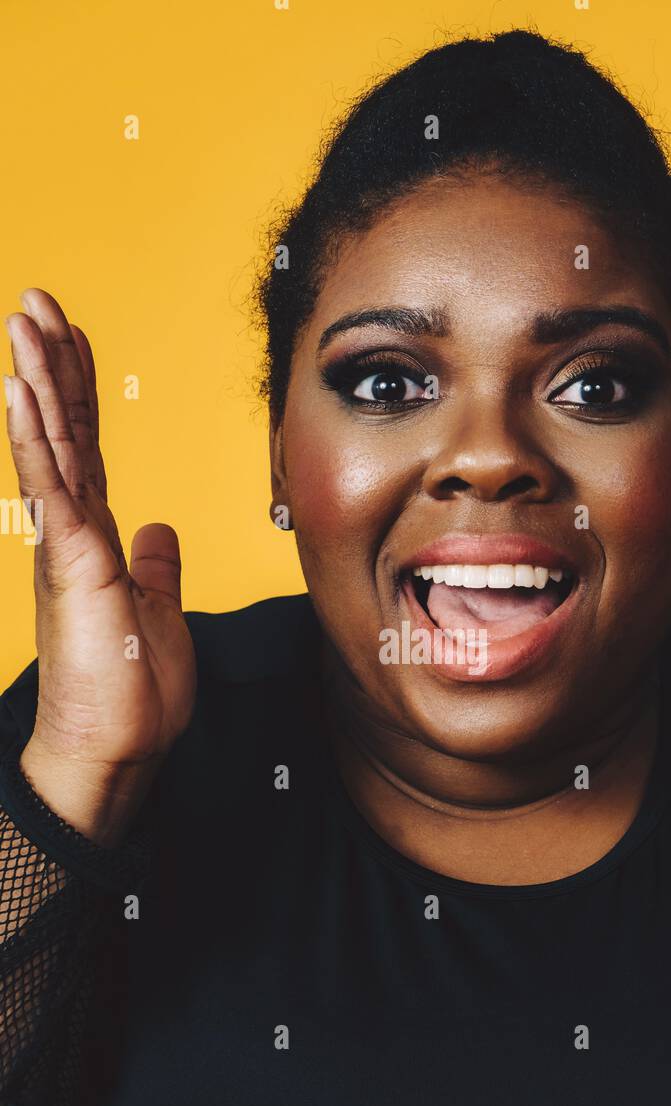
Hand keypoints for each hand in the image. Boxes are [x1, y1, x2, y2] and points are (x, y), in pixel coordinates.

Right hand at [3, 288, 195, 842]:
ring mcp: (66, 545)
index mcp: (97, 539)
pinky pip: (51, 488)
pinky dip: (37, 438)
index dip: (81, 392)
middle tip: (36, 300)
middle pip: (64, 432)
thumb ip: (155, 565)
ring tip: (22, 320)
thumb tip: (159, 530)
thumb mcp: (158, 610)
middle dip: (51, 363)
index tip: (73, 339)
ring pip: (51, 447)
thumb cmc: (132, 691)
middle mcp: (74, 532)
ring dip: (36, 381)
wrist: (117, 748)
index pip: (89, 449)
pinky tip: (21, 391)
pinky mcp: (68, 564)